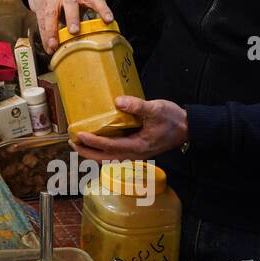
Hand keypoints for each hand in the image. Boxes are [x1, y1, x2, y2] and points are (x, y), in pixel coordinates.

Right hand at [27, 0, 114, 52]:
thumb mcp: (79, 1)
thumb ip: (87, 16)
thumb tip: (99, 40)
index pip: (95, 0)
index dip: (103, 9)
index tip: (109, 20)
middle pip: (70, 4)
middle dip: (72, 18)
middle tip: (74, 31)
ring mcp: (52, 2)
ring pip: (51, 15)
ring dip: (52, 31)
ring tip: (54, 45)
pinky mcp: (41, 10)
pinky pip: (42, 24)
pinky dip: (45, 37)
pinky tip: (49, 48)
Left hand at [69, 96, 187, 161]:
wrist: (188, 129)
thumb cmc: (172, 119)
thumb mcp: (156, 109)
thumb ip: (137, 106)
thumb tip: (117, 101)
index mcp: (137, 146)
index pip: (109, 146)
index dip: (92, 141)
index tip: (78, 135)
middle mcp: (134, 154)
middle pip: (104, 158)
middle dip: (86, 152)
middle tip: (71, 142)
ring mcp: (135, 154)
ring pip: (108, 158)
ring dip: (92, 153)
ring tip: (78, 144)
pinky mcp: (136, 150)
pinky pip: (114, 155)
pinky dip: (102, 151)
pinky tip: (96, 143)